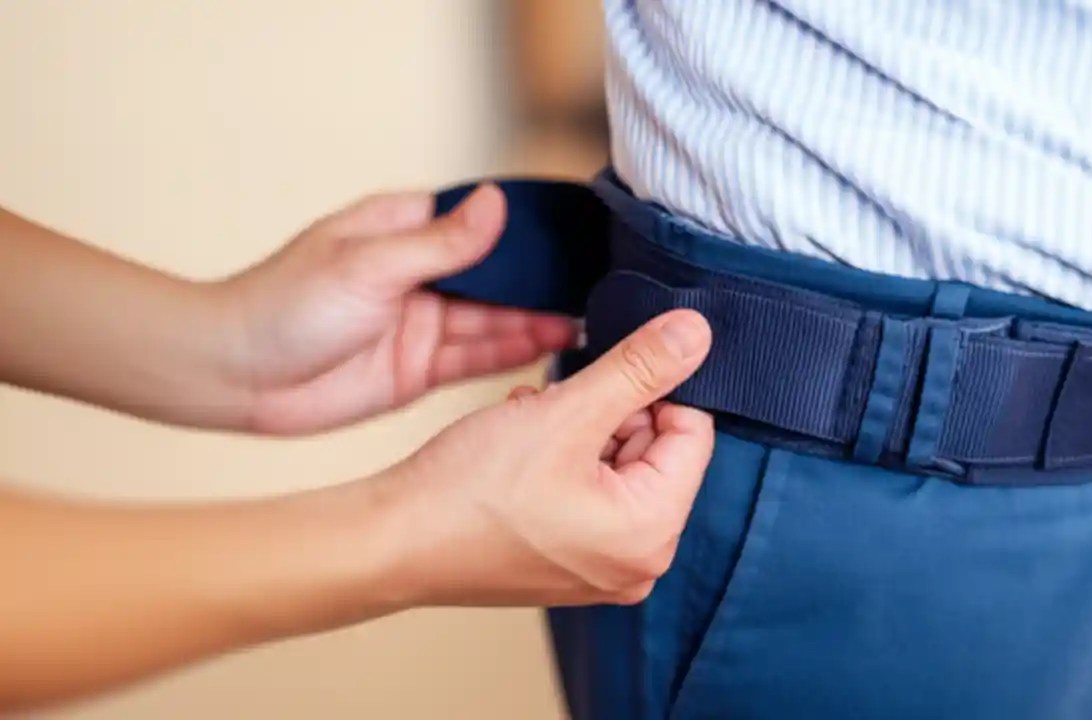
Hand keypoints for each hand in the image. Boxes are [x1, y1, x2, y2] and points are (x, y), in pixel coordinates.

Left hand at [217, 185, 576, 434]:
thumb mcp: (369, 265)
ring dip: (539, 321)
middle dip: (545, 283)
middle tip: (602, 287)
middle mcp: (420, 276)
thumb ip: (441, 243)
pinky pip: (478, 360)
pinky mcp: (420, 370)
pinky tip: (555, 349)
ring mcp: (423, 324)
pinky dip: (516, 355)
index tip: (578, 235)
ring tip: (592, 321)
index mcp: (404, 230)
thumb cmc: (284, 305)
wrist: (236, 378)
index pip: (481, 223)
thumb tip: (496, 202)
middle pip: (498, 277)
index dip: (529, 232)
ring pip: (495, 320)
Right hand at [371, 309, 714, 606]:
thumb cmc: (470, 489)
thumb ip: (639, 368)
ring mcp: (603, 570)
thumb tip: (696, 333)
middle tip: (555, 405)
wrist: (391, 543)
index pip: (693, 434)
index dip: (652, 389)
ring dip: (581, 430)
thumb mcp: (567, 412)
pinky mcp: (571, 566)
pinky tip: (521, 445)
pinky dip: (564, 460)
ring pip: (619, 467)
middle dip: (609, 413)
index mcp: (651, 534)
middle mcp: (638, 564)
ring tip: (529, 423)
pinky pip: (592, 496)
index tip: (605, 372)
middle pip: (657, 452)